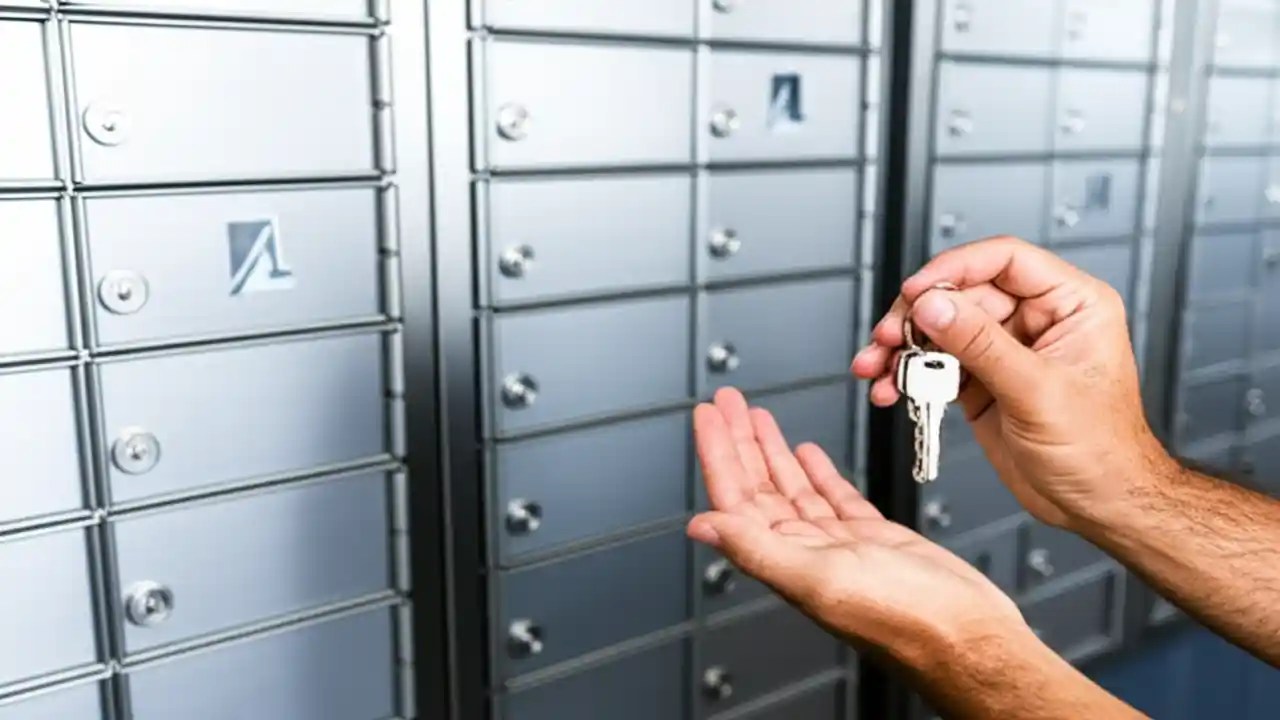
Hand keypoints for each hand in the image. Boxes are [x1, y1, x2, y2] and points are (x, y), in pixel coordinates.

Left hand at [686, 388, 1025, 664]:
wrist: (968, 637)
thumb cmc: (904, 621)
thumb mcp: (819, 577)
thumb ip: (757, 549)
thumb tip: (702, 526)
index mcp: (785, 558)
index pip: (735, 495)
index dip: (718, 452)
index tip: (707, 416)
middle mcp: (804, 551)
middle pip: (757, 484)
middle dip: (739, 439)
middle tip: (726, 401)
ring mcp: (838, 544)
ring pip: (792, 487)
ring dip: (772, 450)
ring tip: (756, 415)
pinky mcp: (872, 540)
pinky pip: (834, 498)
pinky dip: (819, 472)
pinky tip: (808, 451)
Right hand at [852, 236, 1169, 528]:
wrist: (1098, 507)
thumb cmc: (1101, 452)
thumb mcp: (1037, 391)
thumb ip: (981, 344)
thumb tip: (935, 305)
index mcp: (1071, 304)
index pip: (1004, 260)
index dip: (955, 269)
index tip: (917, 292)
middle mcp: (1037, 320)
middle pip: (961, 294)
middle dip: (916, 317)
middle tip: (888, 338)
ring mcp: (1007, 350)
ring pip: (941, 329)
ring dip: (903, 348)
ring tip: (877, 368)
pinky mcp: (983, 381)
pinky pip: (936, 364)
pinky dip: (909, 376)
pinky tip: (891, 390)